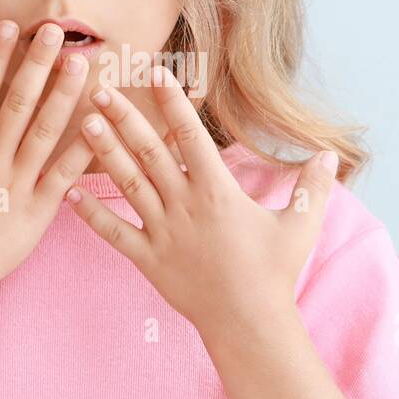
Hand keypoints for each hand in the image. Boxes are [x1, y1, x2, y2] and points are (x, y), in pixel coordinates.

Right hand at [0, 19, 94, 307]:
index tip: (11, 26)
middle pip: (17, 102)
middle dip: (37, 63)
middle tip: (57, 30)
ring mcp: (15, 184)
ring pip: (44, 131)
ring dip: (64, 96)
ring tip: (82, 63)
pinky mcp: (37, 210)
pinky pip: (64, 174)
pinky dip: (83, 150)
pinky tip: (102, 124)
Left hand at [64, 65, 340, 336]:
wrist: (248, 323)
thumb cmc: (275, 273)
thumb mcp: (301, 226)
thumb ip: (313, 187)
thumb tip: (330, 154)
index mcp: (218, 191)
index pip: (190, 136)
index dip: (172, 103)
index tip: (155, 74)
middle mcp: (185, 205)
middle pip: (150, 153)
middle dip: (125, 118)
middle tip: (102, 88)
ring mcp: (163, 232)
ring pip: (128, 184)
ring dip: (105, 153)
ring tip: (85, 123)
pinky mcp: (148, 259)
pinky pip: (114, 233)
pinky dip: (91, 214)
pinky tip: (68, 193)